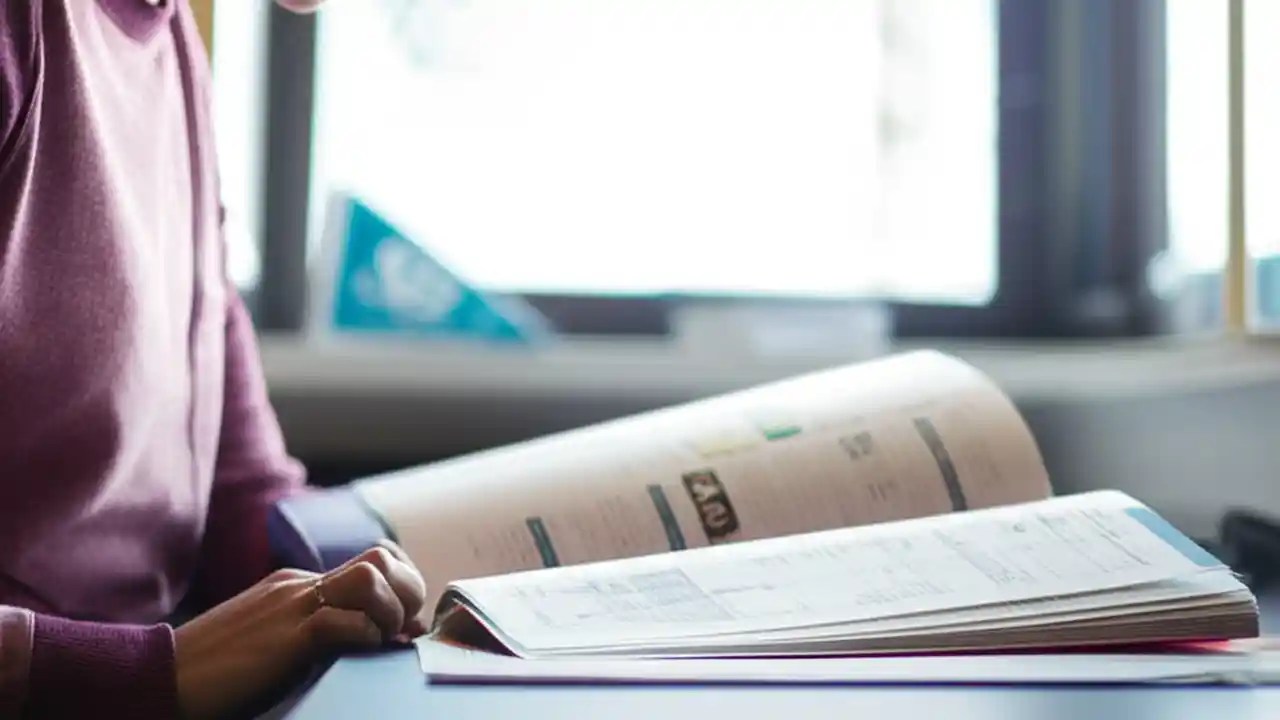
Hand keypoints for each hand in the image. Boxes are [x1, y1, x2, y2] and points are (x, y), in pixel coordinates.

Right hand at [174, 542, 427, 719]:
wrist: (159, 679)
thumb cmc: (221, 674)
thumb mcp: (283, 645)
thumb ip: (328, 634)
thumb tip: (390, 639)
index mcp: (301, 585)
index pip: (378, 559)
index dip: (405, 585)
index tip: (404, 625)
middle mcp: (301, 585)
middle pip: (383, 557)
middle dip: (410, 591)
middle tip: (401, 631)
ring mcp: (291, 606)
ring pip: (370, 577)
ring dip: (390, 610)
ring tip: (378, 641)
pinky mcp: (282, 636)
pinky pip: (338, 621)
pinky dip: (361, 637)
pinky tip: (352, 656)